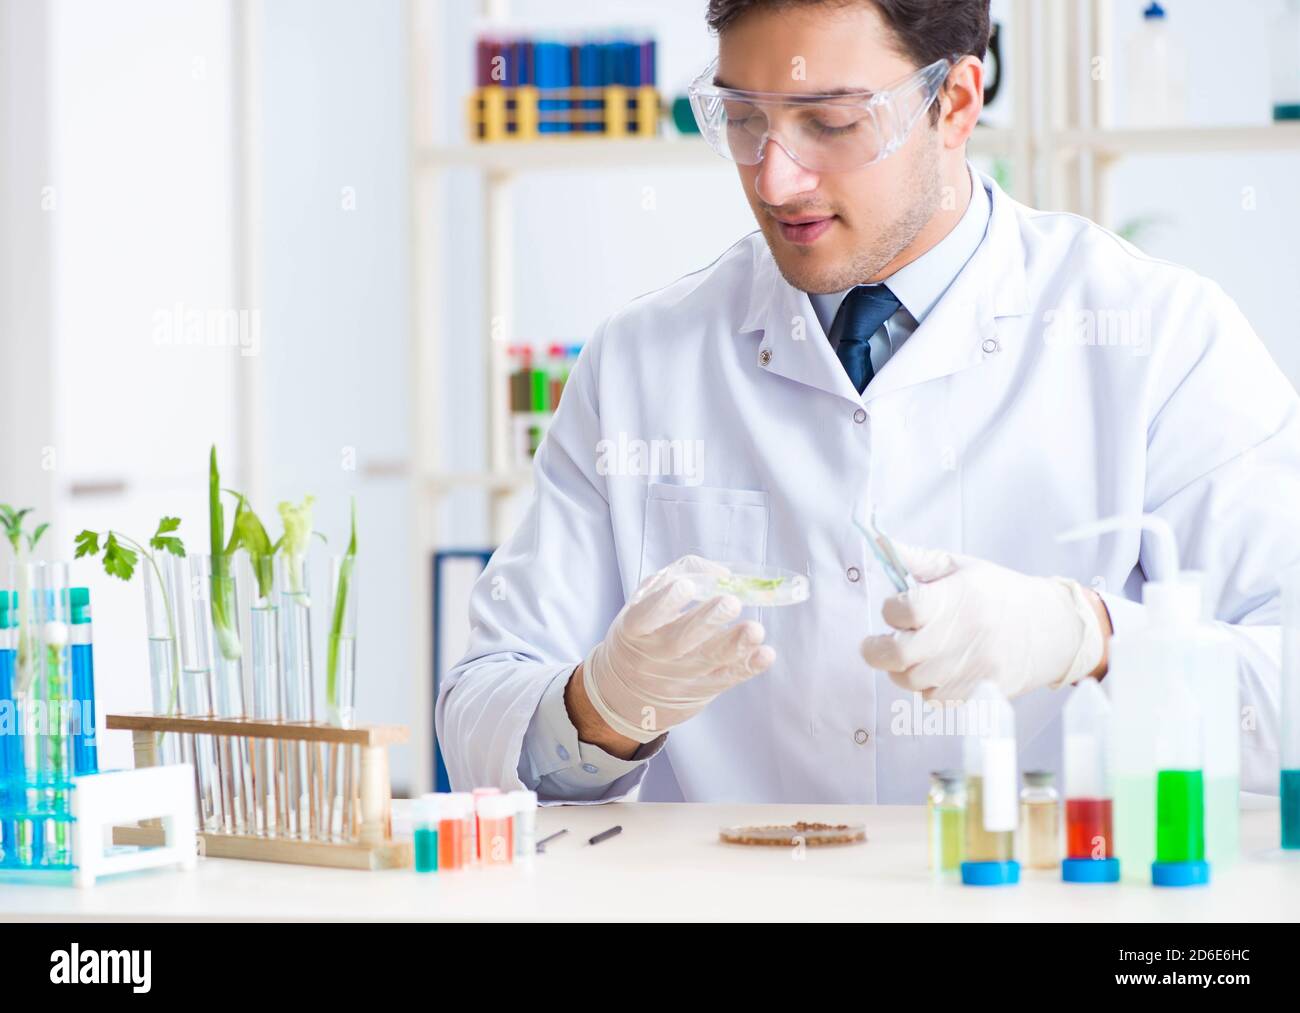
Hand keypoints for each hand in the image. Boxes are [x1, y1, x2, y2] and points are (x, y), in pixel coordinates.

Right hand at [581, 555, 775, 742]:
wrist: (631, 692)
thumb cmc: (644, 633)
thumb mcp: (644, 602)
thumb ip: (679, 578)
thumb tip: (723, 575)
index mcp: (634, 630)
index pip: (644, 618)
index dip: (664, 603)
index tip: (686, 586)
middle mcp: (653, 657)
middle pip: (679, 641)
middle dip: (707, 621)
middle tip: (731, 602)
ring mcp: (677, 678)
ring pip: (707, 661)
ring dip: (734, 644)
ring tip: (755, 629)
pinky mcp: (701, 691)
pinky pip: (726, 679)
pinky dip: (747, 667)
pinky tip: (765, 654)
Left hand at [860, 543, 1105, 700]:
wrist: (1051, 628)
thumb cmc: (1000, 594)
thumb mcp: (962, 568)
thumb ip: (918, 560)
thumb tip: (880, 544)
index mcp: (957, 598)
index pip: (902, 609)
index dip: (890, 609)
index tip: (896, 607)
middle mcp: (961, 635)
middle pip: (895, 655)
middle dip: (876, 649)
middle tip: (876, 643)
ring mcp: (970, 669)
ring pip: (909, 680)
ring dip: (900, 668)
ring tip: (912, 654)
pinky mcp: (978, 693)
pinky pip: (932, 699)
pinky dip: (925, 687)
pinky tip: (935, 670)